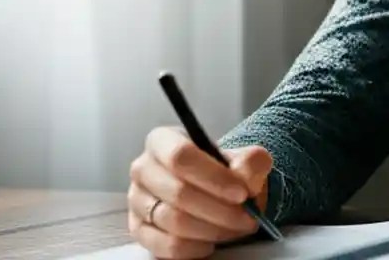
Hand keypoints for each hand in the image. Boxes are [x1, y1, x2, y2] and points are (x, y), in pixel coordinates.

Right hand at [127, 127, 271, 258]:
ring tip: (235, 228)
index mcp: (163, 140)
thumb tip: (245, 179)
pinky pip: (166, 246)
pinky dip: (195, 248)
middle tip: (247, 218)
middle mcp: (143, 168)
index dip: (213, 177)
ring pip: (173, 221)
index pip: (180, 156)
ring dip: (212, 229)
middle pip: (178, 192)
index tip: (242, 194)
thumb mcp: (244, 160)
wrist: (213, 193)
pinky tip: (212, 242)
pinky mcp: (139, 230)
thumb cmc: (223, 173)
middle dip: (220, 210)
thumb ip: (251, 162)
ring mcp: (137, 200)